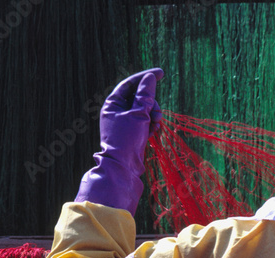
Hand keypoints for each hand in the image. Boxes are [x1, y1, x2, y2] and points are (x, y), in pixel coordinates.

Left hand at [75, 68, 164, 213]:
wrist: (123, 166)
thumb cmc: (127, 139)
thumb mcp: (138, 114)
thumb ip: (146, 95)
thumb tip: (150, 79)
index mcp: (113, 103)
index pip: (130, 83)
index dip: (146, 77)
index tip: (161, 73)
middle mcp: (117, 110)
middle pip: (140, 96)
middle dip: (152, 103)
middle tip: (157, 114)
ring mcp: (125, 121)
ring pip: (145, 109)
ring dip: (153, 114)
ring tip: (155, 125)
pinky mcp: (133, 132)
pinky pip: (146, 121)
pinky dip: (151, 124)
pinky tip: (153, 131)